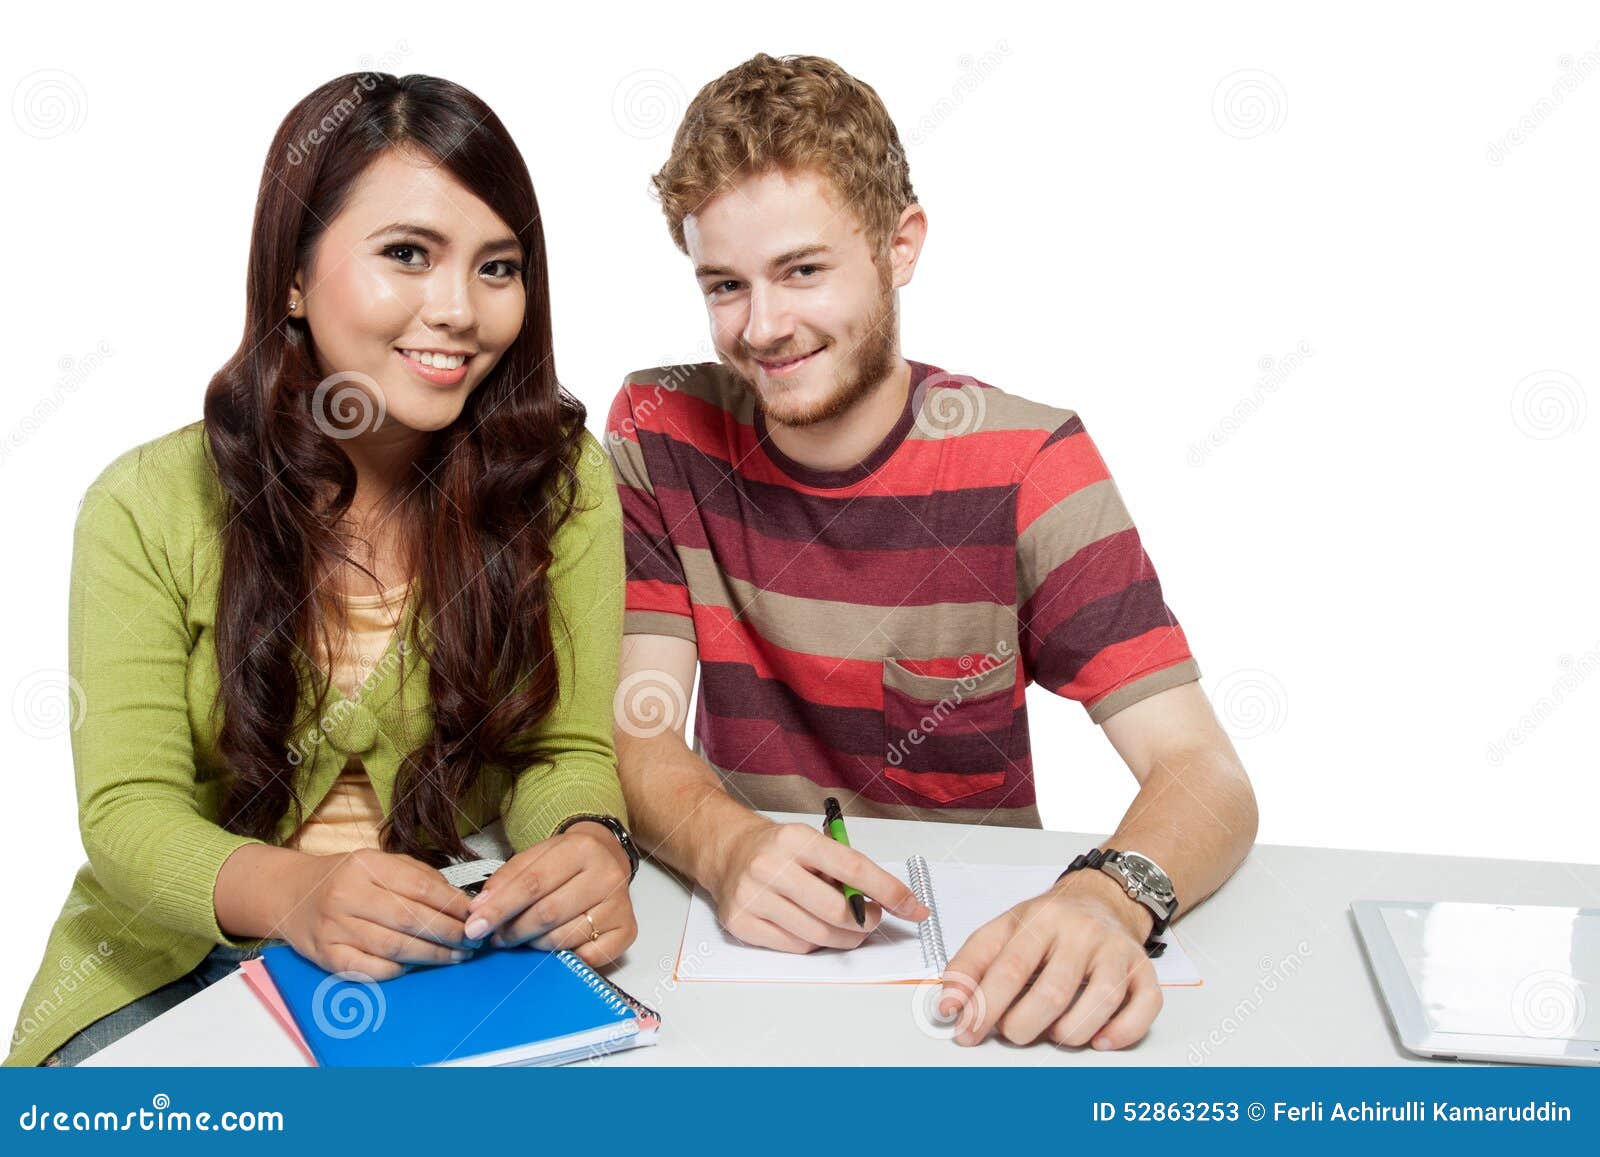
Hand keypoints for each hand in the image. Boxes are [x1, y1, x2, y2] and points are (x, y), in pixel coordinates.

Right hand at [279, 848, 475, 980]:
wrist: (292, 894)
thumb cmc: (347, 878)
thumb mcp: (380, 862)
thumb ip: (419, 877)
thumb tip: (460, 903)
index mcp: (366, 865)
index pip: (420, 887)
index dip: (452, 904)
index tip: (474, 914)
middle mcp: (347, 896)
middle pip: (410, 920)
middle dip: (448, 933)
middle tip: (472, 940)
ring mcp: (335, 928)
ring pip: (393, 947)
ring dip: (431, 955)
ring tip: (455, 956)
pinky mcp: (326, 956)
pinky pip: (370, 970)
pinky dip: (398, 970)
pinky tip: (416, 966)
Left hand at [462, 821, 637, 965]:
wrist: (607, 856)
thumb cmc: (565, 861)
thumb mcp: (534, 857)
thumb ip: (506, 880)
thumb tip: (480, 910)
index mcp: (581, 849)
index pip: (532, 884)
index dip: (500, 908)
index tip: (475, 926)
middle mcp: (607, 875)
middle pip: (548, 914)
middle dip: (514, 930)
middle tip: (497, 937)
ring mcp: (621, 904)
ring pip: (566, 938)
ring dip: (535, 945)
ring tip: (523, 939)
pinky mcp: (628, 930)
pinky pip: (590, 957)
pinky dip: (566, 958)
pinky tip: (555, 948)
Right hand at [707, 819, 928, 951]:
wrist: (727, 851)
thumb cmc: (779, 849)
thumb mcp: (813, 842)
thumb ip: (846, 868)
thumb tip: (890, 901)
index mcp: (795, 839)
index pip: (853, 868)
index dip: (888, 891)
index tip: (913, 907)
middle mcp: (770, 866)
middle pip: (836, 911)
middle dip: (866, 922)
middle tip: (874, 919)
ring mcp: (753, 897)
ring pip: (817, 935)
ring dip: (845, 938)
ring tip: (849, 927)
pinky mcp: (741, 923)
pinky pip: (795, 947)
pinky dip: (815, 943)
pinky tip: (814, 927)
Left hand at [940, 870, 1161, 1049]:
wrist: (1101, 898)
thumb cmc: (1049, 922)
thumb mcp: (1003, 929)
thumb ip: (971, 964)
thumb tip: (948, 1005)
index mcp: (1041, 919)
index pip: (1009, 968)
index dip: (984, 1006)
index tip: (965, 1031)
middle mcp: (1082, 932)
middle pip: (1053, 992)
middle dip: (1023, 1025)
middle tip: (1012, 1032)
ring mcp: (1116, 951)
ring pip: (1099, 1000)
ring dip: (1069, 1032)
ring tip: (1052, 1034)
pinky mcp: (1144, 970)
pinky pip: (1144, 1007)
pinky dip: (1122, 1031)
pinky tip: (1098, 1040)